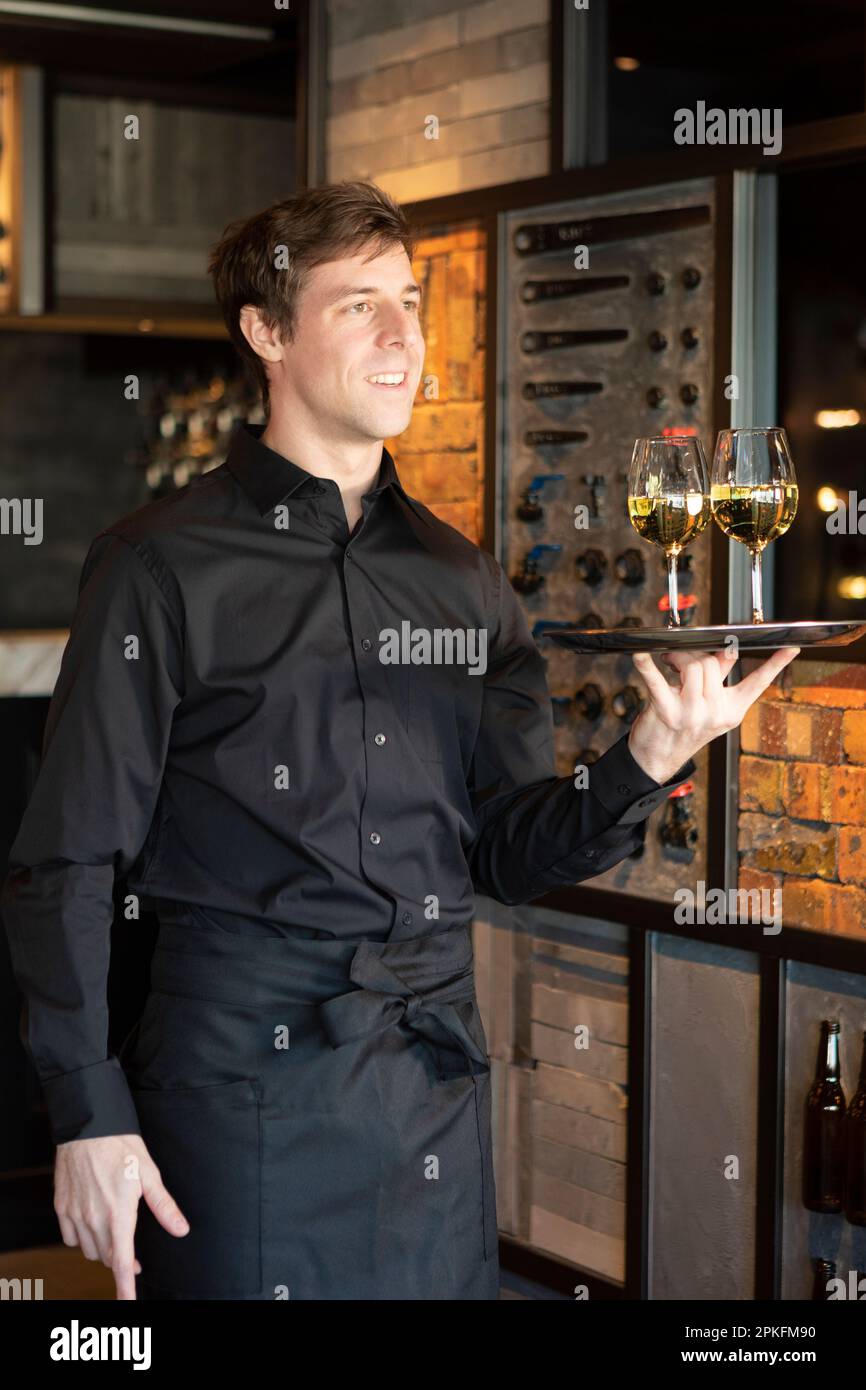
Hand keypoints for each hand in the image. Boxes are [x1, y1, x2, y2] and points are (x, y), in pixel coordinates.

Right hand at [54, 1133, 189, 1300]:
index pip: (121, 1261)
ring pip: (88, 1249)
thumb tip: (181, 1229)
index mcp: (118, 1214)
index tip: (128, 1303)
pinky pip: (69, 1237)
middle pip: (106, 1257)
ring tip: (114, 1236)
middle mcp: (93, 1219)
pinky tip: (92, 1225)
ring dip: (102, 1250)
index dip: (124, 1286)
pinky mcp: (61, 1206)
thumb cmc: (121, 1146)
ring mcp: (74, 1213)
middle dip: (120, 1261)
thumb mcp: (149, 1174)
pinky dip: (81, 1238)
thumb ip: (164, 1206)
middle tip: (133, 1257)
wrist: (88, 1126)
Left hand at [626, 644, 799, 784]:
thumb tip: (727, 650)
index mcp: (732, 711)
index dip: (776, 665)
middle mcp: (716, 714)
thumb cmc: (682, 727)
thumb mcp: (708, 706)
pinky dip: (646, 665)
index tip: (792, 648)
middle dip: (695, 653)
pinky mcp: (666, 713)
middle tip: (680, 657)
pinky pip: (656, 681)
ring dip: (678, 656)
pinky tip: (640, 655)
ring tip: (668, 662)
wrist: (657, 758)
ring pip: (693, 666)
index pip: (758, 683)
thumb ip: (718, 678)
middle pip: (712, 663)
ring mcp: (692, 715)